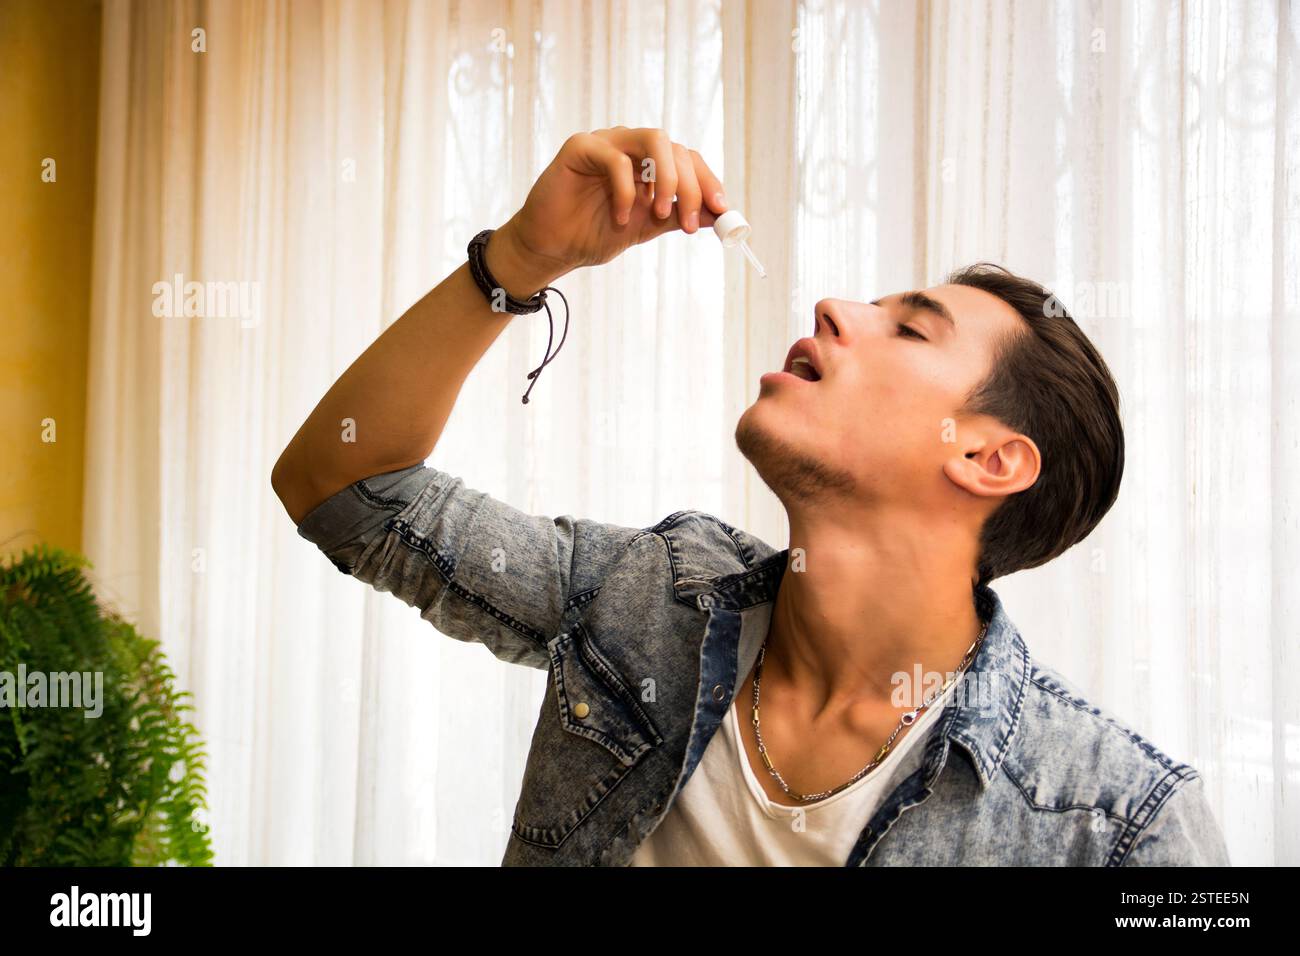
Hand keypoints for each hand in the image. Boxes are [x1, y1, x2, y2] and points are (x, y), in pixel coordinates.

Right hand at [489, 126, 728, 290]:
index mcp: (648, 161)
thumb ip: (679, 216)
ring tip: (659, 213)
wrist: (553, 248)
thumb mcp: (648, 227)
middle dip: (690, 188)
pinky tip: (621, 218)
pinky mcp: (580, 146)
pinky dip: (626, 190)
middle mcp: (630, 145)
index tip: (721, 210)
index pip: (687, 158)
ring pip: (653, 140)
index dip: (708, 182)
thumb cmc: (595, 233)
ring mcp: (606, 142)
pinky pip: (615, 159)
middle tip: (688, 225)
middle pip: (675, 149)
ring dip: (666, 179)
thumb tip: (719, 215)